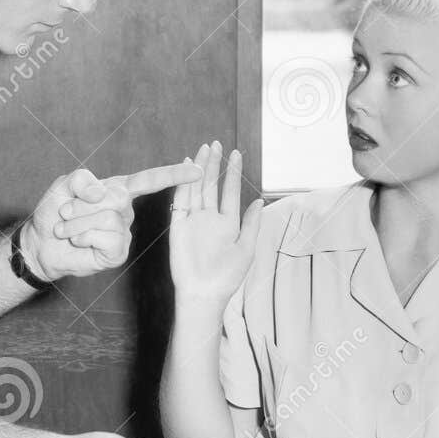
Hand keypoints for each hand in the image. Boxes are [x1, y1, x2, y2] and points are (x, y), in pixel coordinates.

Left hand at [22, 161, 201, 281]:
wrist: (42, 244)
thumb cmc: (56, 213)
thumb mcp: (64, 186)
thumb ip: (82, 179)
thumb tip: (104, 192)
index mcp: (119, 189)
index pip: (150, 180)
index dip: (174, 175)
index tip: (198, 171)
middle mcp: (125, 211)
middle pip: (116, 198)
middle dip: (83, 205)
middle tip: (65, 213)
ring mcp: (123, 233)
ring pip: (108, 218)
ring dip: (78, 223)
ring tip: (67, 230)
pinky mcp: (117, 252)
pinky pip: (106, 238)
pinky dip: (84, 236)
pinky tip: (79, 242)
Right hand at [169, 141, 264, 307]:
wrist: (203, 294)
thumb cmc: (226, 277)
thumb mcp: (246, 249)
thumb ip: (252, 224)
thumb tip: (259, 201)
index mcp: (228, 224)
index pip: (230, 192)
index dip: (232, 173)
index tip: (236, 154)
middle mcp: (210, 219)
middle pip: (211, 185)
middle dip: (214, 164)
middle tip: (216, 144)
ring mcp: (194, 221)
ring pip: (196, 189)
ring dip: (199, 169)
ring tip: (203, 149)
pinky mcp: (179, 226)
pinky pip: (180, 201)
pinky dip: (183, 184)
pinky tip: (186, 168)